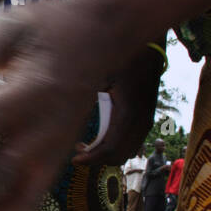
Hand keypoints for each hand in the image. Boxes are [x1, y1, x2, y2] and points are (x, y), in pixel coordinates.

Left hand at [74, 46, 163, 166]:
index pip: (110, 149)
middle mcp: (141, 122)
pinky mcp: (146, 119)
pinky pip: (132, 143)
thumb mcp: (101, 73)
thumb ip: (83, 91)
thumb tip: (60, 105)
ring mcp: (146, 122)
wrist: (150, 50)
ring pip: (127, 152)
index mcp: (128, 113)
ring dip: (106, 154)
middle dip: (97, 159)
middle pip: (119, 156)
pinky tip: (100, 137)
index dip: (92, 159)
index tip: (74, 159)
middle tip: (77, 150)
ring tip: (85, 145)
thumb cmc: (123, 59)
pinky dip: (115, 147)